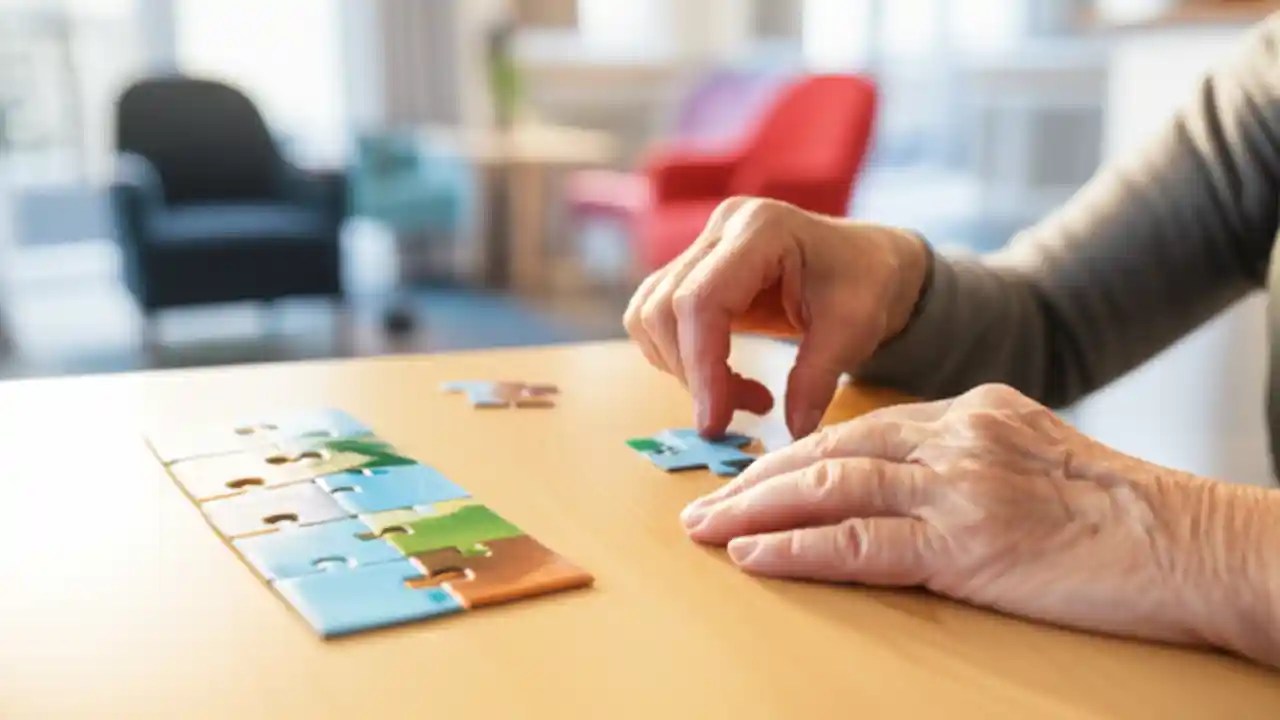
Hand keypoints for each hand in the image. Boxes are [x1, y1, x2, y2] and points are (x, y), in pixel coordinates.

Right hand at [623, 197, 928, 437]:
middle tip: (743, 411)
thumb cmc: (866, 283)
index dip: (701, 366)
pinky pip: (656, 319)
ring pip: (650, 315)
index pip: (701, 300)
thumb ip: (818, 377)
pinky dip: (680, 359)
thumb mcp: (855, 329)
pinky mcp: (690, 272)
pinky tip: (724, 377)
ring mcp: (700, 246)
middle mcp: (719, 229)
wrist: (868, 261)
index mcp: (761, 228)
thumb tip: (791, 429)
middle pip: (665, 308)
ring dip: (683, 369)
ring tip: (741, 395)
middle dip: (693, 373)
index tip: (715, 422)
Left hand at [680, 383, 1279, 665]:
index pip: (857, 430)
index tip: (749, 477)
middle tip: (701, 503)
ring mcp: (956, 487)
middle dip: (755, 481)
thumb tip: (906, 480)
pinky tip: (752, 555)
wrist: (1189, 543)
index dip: (792, 455)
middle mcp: (953, 437)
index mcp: (968, 413)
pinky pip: (859, 543)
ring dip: (754, 510)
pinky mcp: (965, 543)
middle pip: (827, 451)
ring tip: (704, 530)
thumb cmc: (1120, 514)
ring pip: (829, 488)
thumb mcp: (1036, 458)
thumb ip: (969, 457)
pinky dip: (797, 548)